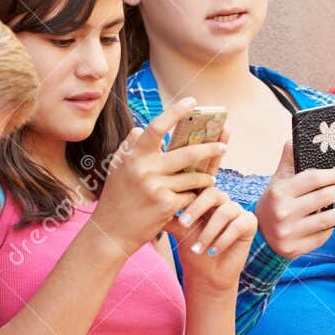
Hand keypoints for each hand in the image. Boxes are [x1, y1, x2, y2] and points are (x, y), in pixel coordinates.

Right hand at [87, 98, 226, 257]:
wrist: (112, 232)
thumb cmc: (116, 198)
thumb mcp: (118, 169)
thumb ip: (130, 147)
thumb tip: (140, 128)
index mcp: (134, 156)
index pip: (156, 126)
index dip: (176, 112)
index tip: (192, 102)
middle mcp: (145, 168)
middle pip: (187, 153)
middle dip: (210, 148)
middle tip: (223, 146)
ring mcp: (156, 187)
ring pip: (192, 177)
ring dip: (205, 178)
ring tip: (209, 179)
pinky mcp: (166, 205)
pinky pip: (190, 196)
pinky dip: (192, 198)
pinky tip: (191, 201)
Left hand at [166, 186, 256, 291]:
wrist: (208, 275)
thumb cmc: (192, 249)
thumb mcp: (179, 230)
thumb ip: (169, 213)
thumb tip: (152, 201)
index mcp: (206, 198)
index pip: (199, 186)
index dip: (188, 196)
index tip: (175, 215)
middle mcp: (223, 200)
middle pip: (213, 193)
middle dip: (197, 209)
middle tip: (183, 225)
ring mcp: (238, 210)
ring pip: (225, 212)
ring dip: (208, 232)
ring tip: (197, 250)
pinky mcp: (250, 223)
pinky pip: (238, 225)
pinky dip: (223, 240)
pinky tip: (213, 252)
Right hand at [253, 140, 334, 259]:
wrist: (259, 236)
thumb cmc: (275, 202)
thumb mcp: (277, 181)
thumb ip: (288, 160)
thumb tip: (294, 138)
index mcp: (279, 192)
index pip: (313, 179)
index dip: (332, 175)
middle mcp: (283, 212)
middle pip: (323, 198)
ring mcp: (288, 233)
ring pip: (327, 220)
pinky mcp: (294, 249)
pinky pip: (322, 236)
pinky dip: (332, 228)